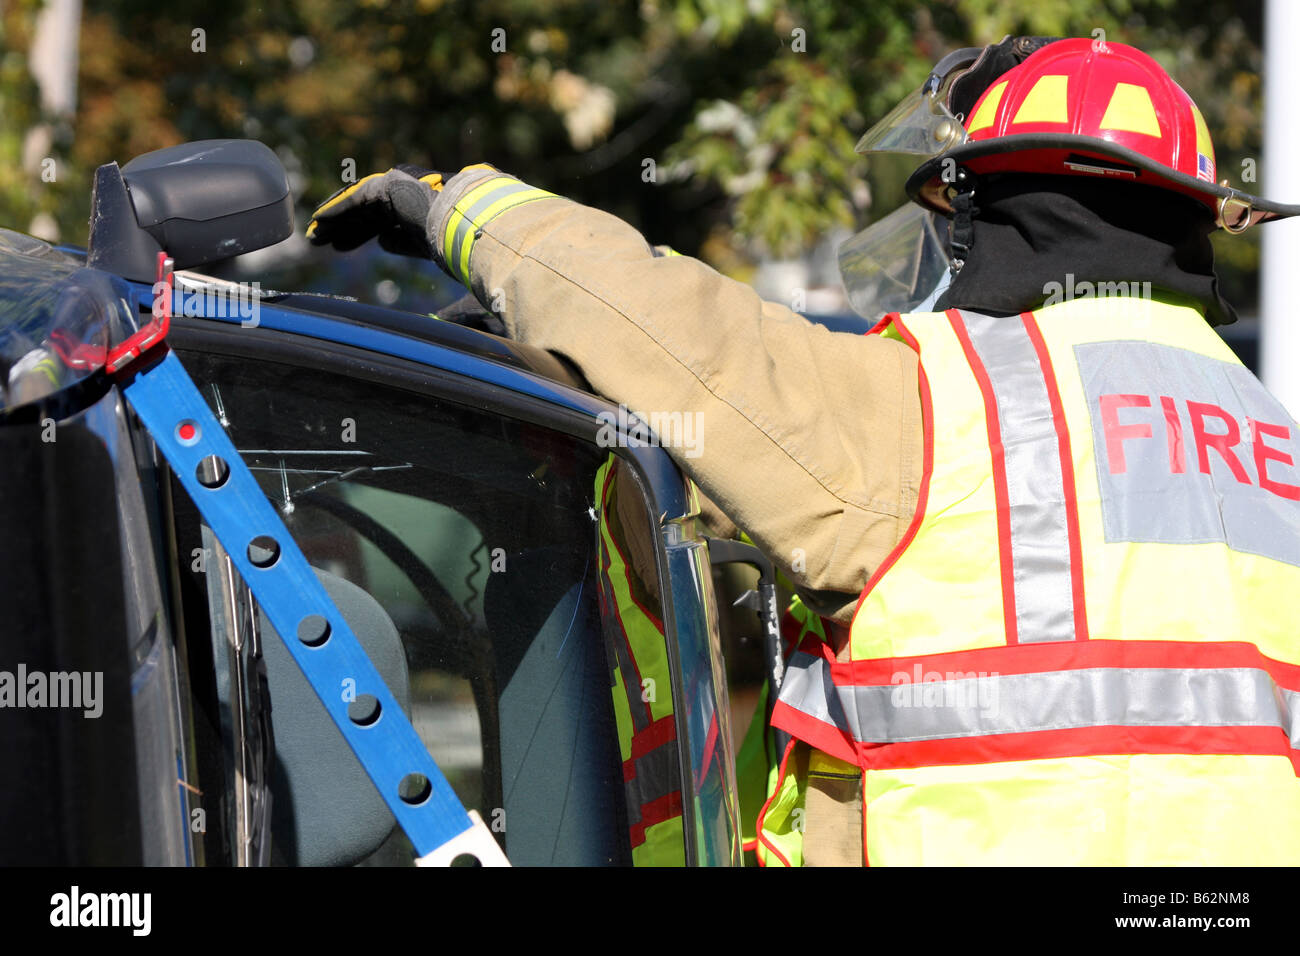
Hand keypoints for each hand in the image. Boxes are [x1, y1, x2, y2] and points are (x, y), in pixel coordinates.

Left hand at [306, 164, 444, 257]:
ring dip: (333, 220)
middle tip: (319, 241)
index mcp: (415, 207)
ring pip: (356, 206)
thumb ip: (402, 241)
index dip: (356, 234)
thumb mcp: (424, 245)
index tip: (339, 246)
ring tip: (312, 233)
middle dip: (340, 228)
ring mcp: (395, 186)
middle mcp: (403, 193)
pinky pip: (355, 199)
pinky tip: (318, 219)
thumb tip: (381, 240)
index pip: (378, 221)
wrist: (465, 222)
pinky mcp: (386, 185)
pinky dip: (337, 209)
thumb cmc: (456, 238)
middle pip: (363, 213)